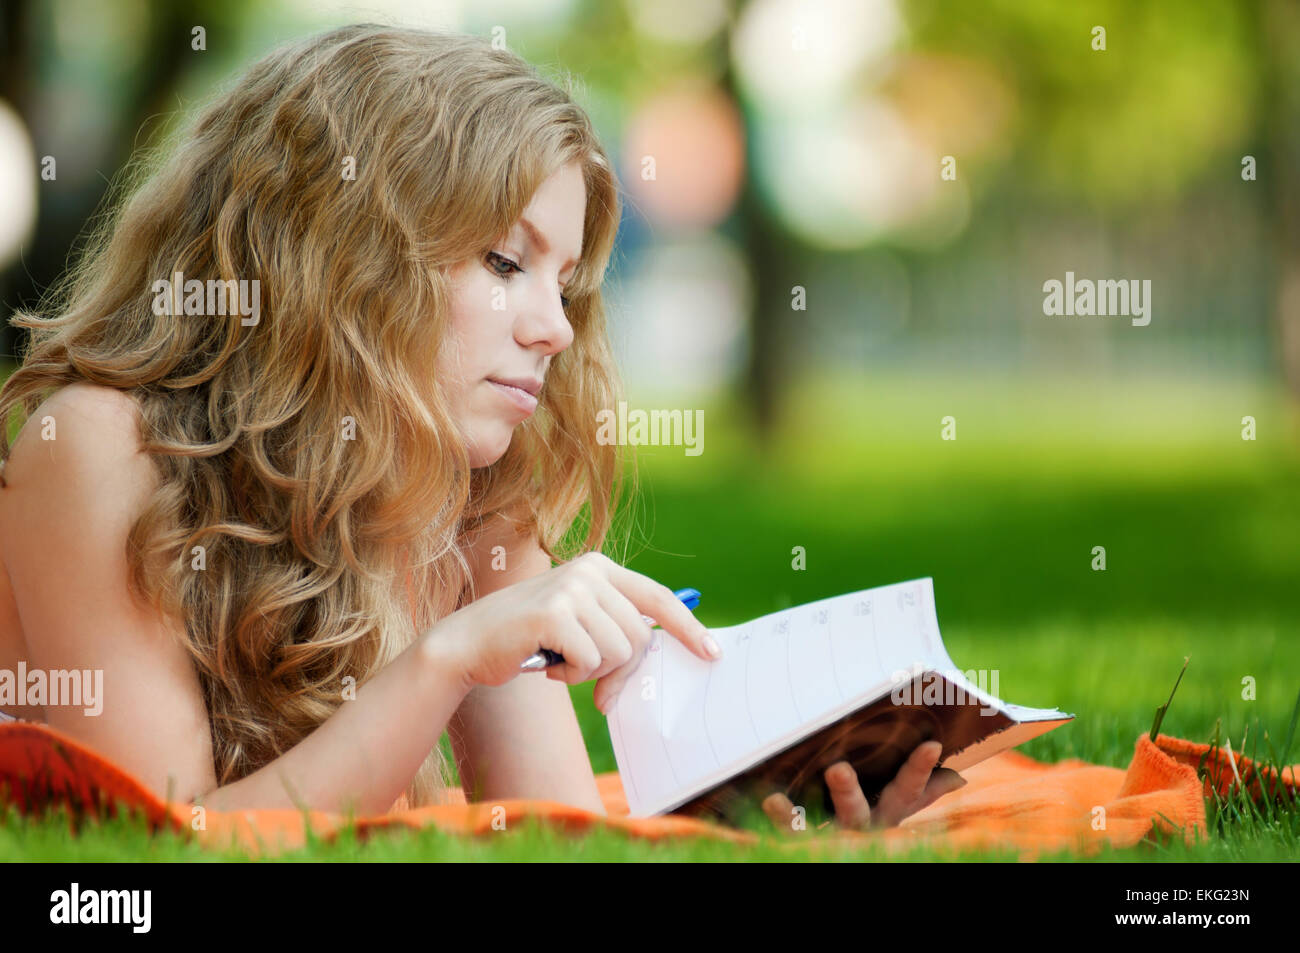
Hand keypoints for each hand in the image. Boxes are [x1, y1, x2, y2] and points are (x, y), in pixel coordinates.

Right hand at [429, 551, 719, 708]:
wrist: (469, 643)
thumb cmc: (529, 641)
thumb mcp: (580, 627)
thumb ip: (616, 631)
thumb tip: (657, 660)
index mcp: (600, 567)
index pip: (659, 597)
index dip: (689, 628)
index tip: (712, 653)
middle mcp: (589, 571)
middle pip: (641, 637)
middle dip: (623, 672)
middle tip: (595, 685)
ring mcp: (571, 589)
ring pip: (618, 652)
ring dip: (590, 673)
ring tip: (560, 662)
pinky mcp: (554, 613)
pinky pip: (590, 662)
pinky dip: (571, 676)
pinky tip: (545, 663)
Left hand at [760, 741, 965, 832]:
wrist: (848, 854)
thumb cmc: (875, 818)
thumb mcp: (899, 807)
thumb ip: (923, 792)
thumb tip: (959, 778)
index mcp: (888, 812)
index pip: (907, 791)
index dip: (919, 770)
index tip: (931, 744)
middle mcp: (864, 828)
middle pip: (857, 813)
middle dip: (847, 792)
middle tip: (836, 769)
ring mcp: (834, 839)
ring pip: (817, 829)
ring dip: (798, 815)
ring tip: (777, 798)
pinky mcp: (807, 846)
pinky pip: (792, 835)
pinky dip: (782, 819)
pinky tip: (770, 800)